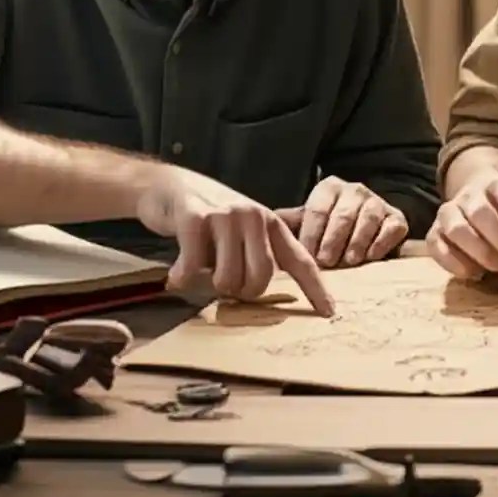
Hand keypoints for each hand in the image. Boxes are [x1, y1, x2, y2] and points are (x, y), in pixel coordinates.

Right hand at [135, 166, 333, 315]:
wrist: (169, 184)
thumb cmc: (209, 215)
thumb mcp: (243, 229)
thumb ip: (258, 253)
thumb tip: (261, 291)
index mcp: (271, 224)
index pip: (300, 260)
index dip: (315, 288)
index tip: (329, 312)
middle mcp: (253, 217)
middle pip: (261, 278)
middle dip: (241, 292)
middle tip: (224, 283)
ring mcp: (225, 216)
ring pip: (228, 278)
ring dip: (209, 284)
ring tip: (199, 269)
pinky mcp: (195, 218)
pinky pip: (194, 268)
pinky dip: (183, 278)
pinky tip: (177, 273)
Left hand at [276, 176, 408, 267]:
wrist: (366, 229)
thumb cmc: (328, 229)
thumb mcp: (307, 223)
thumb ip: (289, 224)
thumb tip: (262, 229)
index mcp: (329, 188)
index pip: (318, 209)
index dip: (312, 234)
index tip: (307, 255)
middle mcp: (354, 190)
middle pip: (343, 214)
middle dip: (333, 239)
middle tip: (326, 261)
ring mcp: (377, 202)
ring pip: (368, 219)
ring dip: (357, 242)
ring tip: (349, 261)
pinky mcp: (397, 218)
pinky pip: (392, 228)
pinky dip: (381, 243)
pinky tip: (371, 257)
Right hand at [426, 169, 497, 279]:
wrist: (477, 196)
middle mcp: (470, 196)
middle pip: (482, 214)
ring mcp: (448, 213)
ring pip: (457, 229)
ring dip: (480, 252)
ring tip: (497, 267)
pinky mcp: (434, 232)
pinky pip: (435, 245)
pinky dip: (454, 263)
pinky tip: (474, 273)